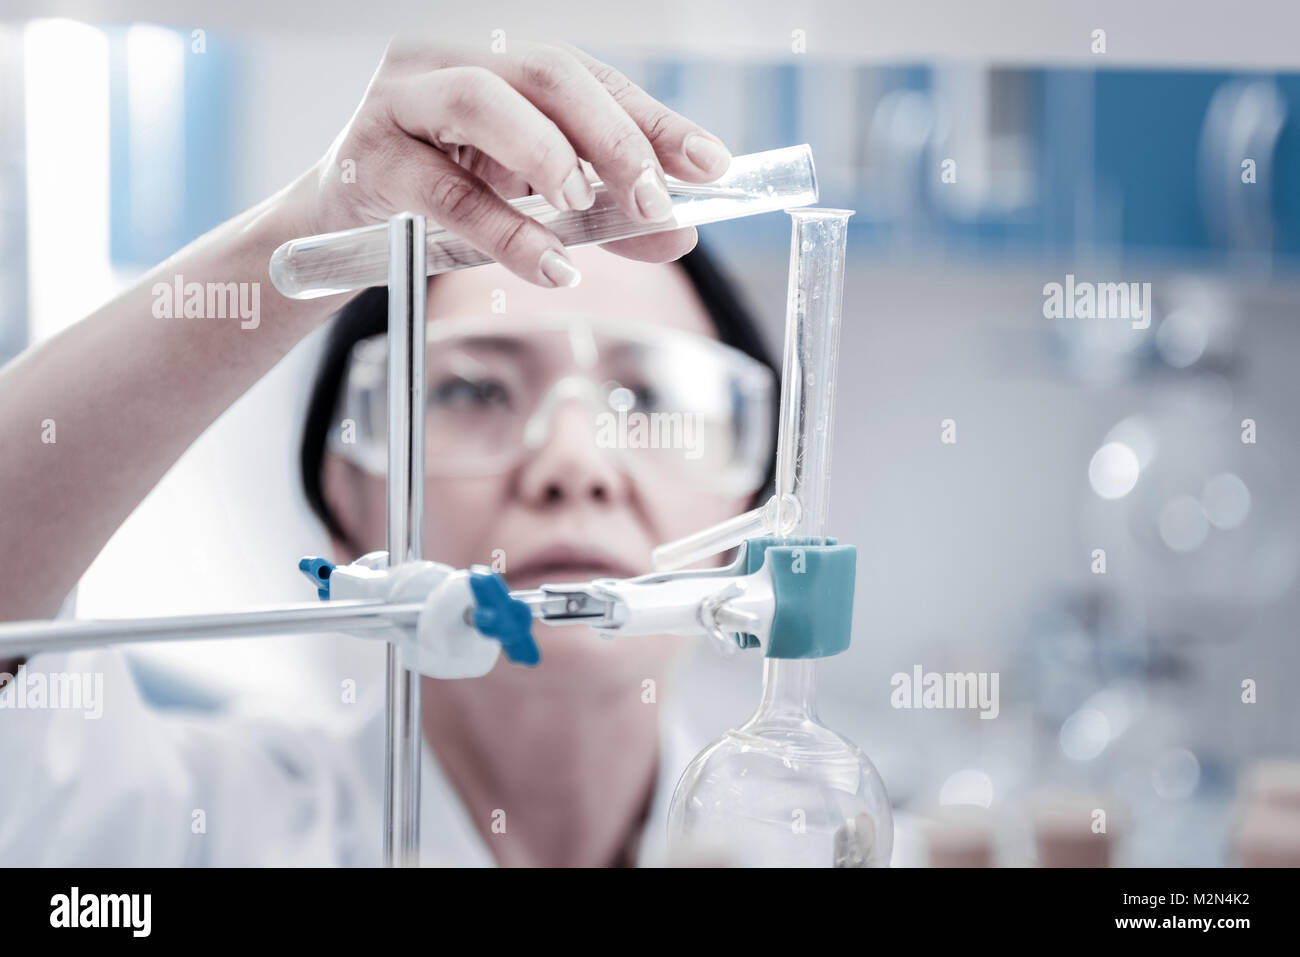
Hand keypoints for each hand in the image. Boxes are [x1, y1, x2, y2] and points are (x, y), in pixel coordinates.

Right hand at [295, 38, 733, 287]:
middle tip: (654, 200)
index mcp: (504, 64)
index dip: (656, 122)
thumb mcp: (533, 200)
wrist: (335, 222)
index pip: (595, 81)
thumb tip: (680, 233)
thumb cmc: (440, 192)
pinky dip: (502, 230)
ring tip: (583, 205)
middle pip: (548, 74)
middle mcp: (455, 62)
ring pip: (485, 102)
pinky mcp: (370, 156)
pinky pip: (443, 189)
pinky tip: (548, 265)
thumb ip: (604, 216)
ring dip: (547, 154)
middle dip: (613, 138)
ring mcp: (406, 101)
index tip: (712, 165)